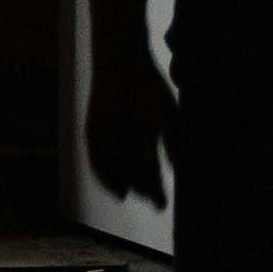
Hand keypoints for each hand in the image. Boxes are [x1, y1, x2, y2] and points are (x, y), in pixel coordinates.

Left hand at [83, 54, 170, 199]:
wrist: (123, 66)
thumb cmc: (149, 89)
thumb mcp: (167, 119)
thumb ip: (172, 145)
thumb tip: (179, 171)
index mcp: (144, 139)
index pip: (150, 171)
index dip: (156, 188)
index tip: (163, 205)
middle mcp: (125, 143)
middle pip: (134, 174)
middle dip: (144, 191)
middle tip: (156, 204)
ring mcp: (108, 139)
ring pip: (116, 170)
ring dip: (127, 186)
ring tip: (141, 200)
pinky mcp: (93, 134)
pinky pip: (97, 161)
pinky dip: (108, 178)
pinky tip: (119, 191)